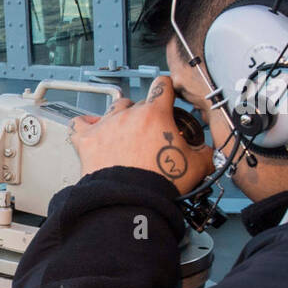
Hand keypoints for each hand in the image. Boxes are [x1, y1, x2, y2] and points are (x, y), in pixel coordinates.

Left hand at [69, 76, 212, 195]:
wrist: (131, 201)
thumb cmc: (159, 184)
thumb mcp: (195, 166)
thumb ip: (204, 153)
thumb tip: (207, 152)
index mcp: (155, 115)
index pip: (162, 86)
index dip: (166, 89)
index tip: (166, 95)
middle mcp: (129, 115)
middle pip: (138, 103)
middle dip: (145, 115)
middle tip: (149, 133)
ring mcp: (106, 126)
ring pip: (113, 109)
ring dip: (120, 117)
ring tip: (125, 134)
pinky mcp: (87, 141)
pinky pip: (80, 124)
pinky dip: (86, 125)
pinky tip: (92, 129)